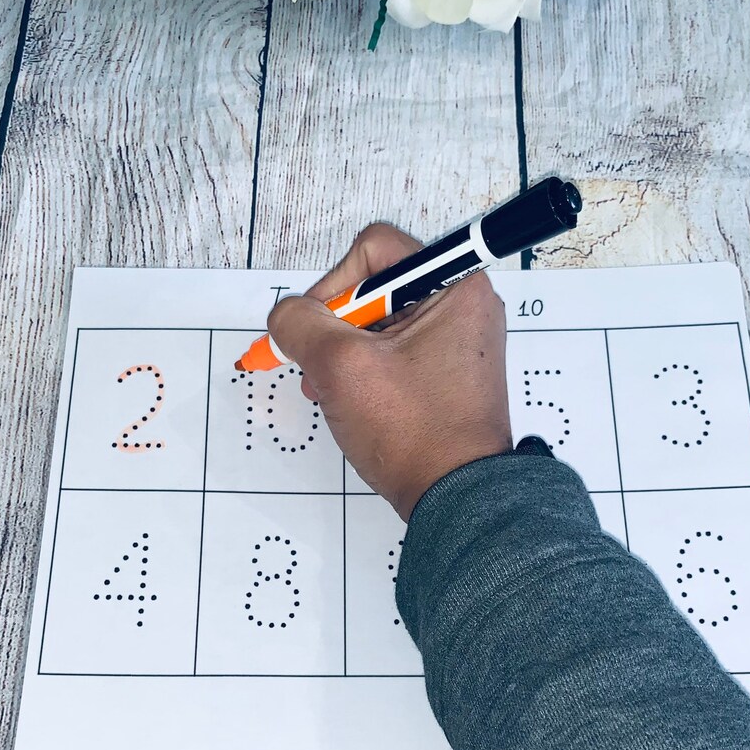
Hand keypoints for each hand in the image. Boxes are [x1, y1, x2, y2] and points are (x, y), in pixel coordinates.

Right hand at [267, 223, 512, 520]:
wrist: (457, 500)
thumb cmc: (414, 431)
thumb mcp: (340, 367)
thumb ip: (300, 323)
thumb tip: (285, 315)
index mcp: (455, 286)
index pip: (374, 249)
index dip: (334, 284)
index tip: (319, 330)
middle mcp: (463, 308)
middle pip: (375, 291)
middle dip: (336, 332)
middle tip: (322, 372)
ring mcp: (457, 346)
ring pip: (378, 329)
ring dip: (345, 360)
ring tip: (336, 397)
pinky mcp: (447, 378)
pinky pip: (393, 359)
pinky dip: (366, 378)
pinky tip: (354, 409)